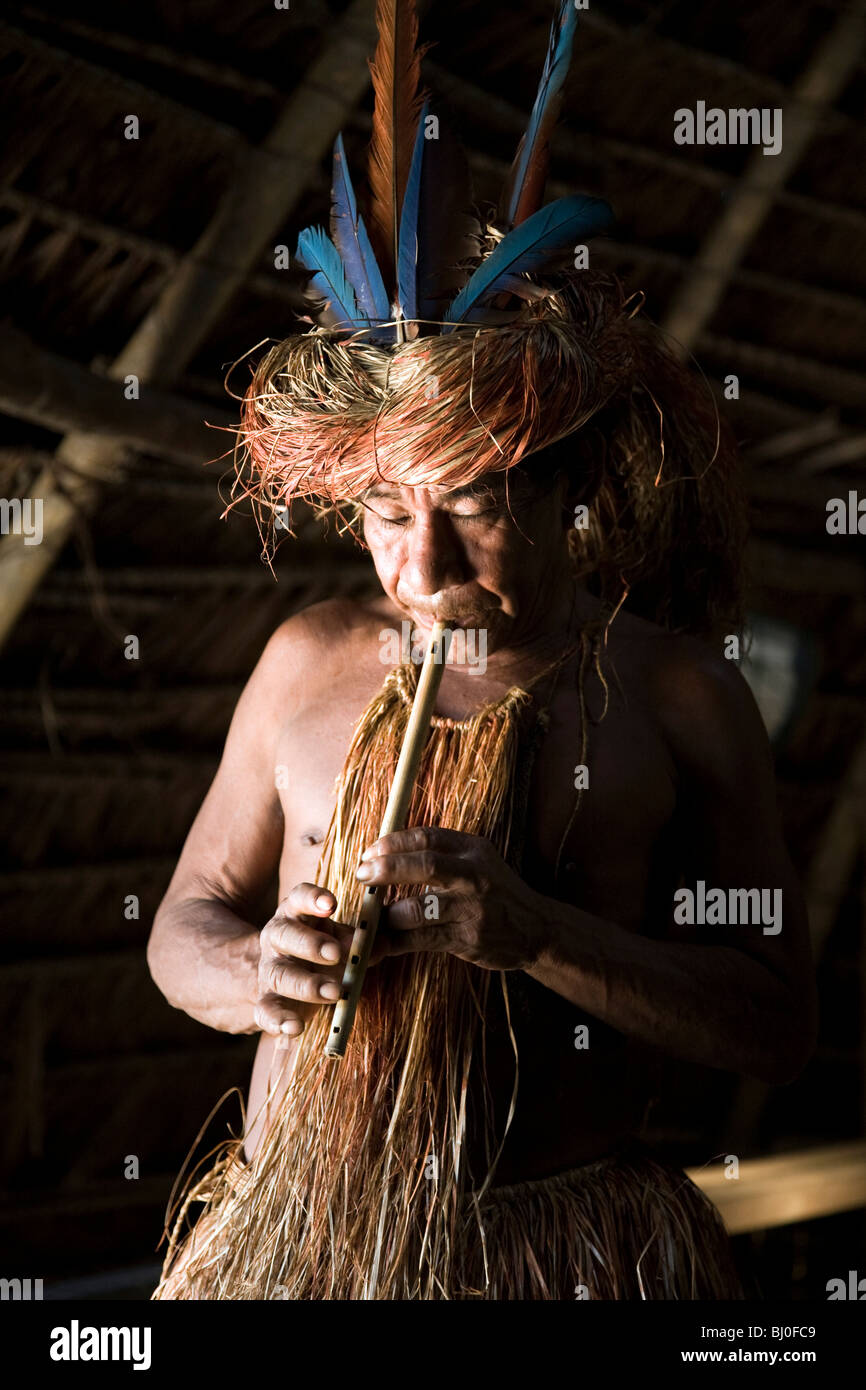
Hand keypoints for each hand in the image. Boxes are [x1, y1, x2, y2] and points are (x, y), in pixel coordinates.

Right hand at [254, 883, 384, 1037]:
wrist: (290, 976)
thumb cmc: (324, 949)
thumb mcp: (341, 939)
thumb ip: (360, 941)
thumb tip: (380, 944)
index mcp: (296, 914)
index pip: (299, 898)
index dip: (313, 898)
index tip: (331, 905)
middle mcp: (277, 938)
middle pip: (285, 934)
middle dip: (311, 944)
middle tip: (336, 954)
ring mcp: (270, 970)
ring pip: (280, 974)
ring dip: (307, 985)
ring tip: (334, 993)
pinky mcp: (266, 1000)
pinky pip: (266, 1011)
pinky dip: (279, 1020)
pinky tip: (295, 1028)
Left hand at [356, 827, 550, 970]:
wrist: (536, 928)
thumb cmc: (495, 892)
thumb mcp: (477, 861)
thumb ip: (440, 854)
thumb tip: (384, 854)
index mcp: (473, 850)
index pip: (427, 837)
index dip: (394, 843)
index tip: (370, 852)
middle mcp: (475, 875)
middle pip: (425, 866)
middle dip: (387, 869)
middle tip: (362, 875)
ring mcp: (473, 909)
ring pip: (419, 909)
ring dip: (388, 914)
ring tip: (370, 916)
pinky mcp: (468, 939)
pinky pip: (422, 939)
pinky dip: (396, 941)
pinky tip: (381, 942)